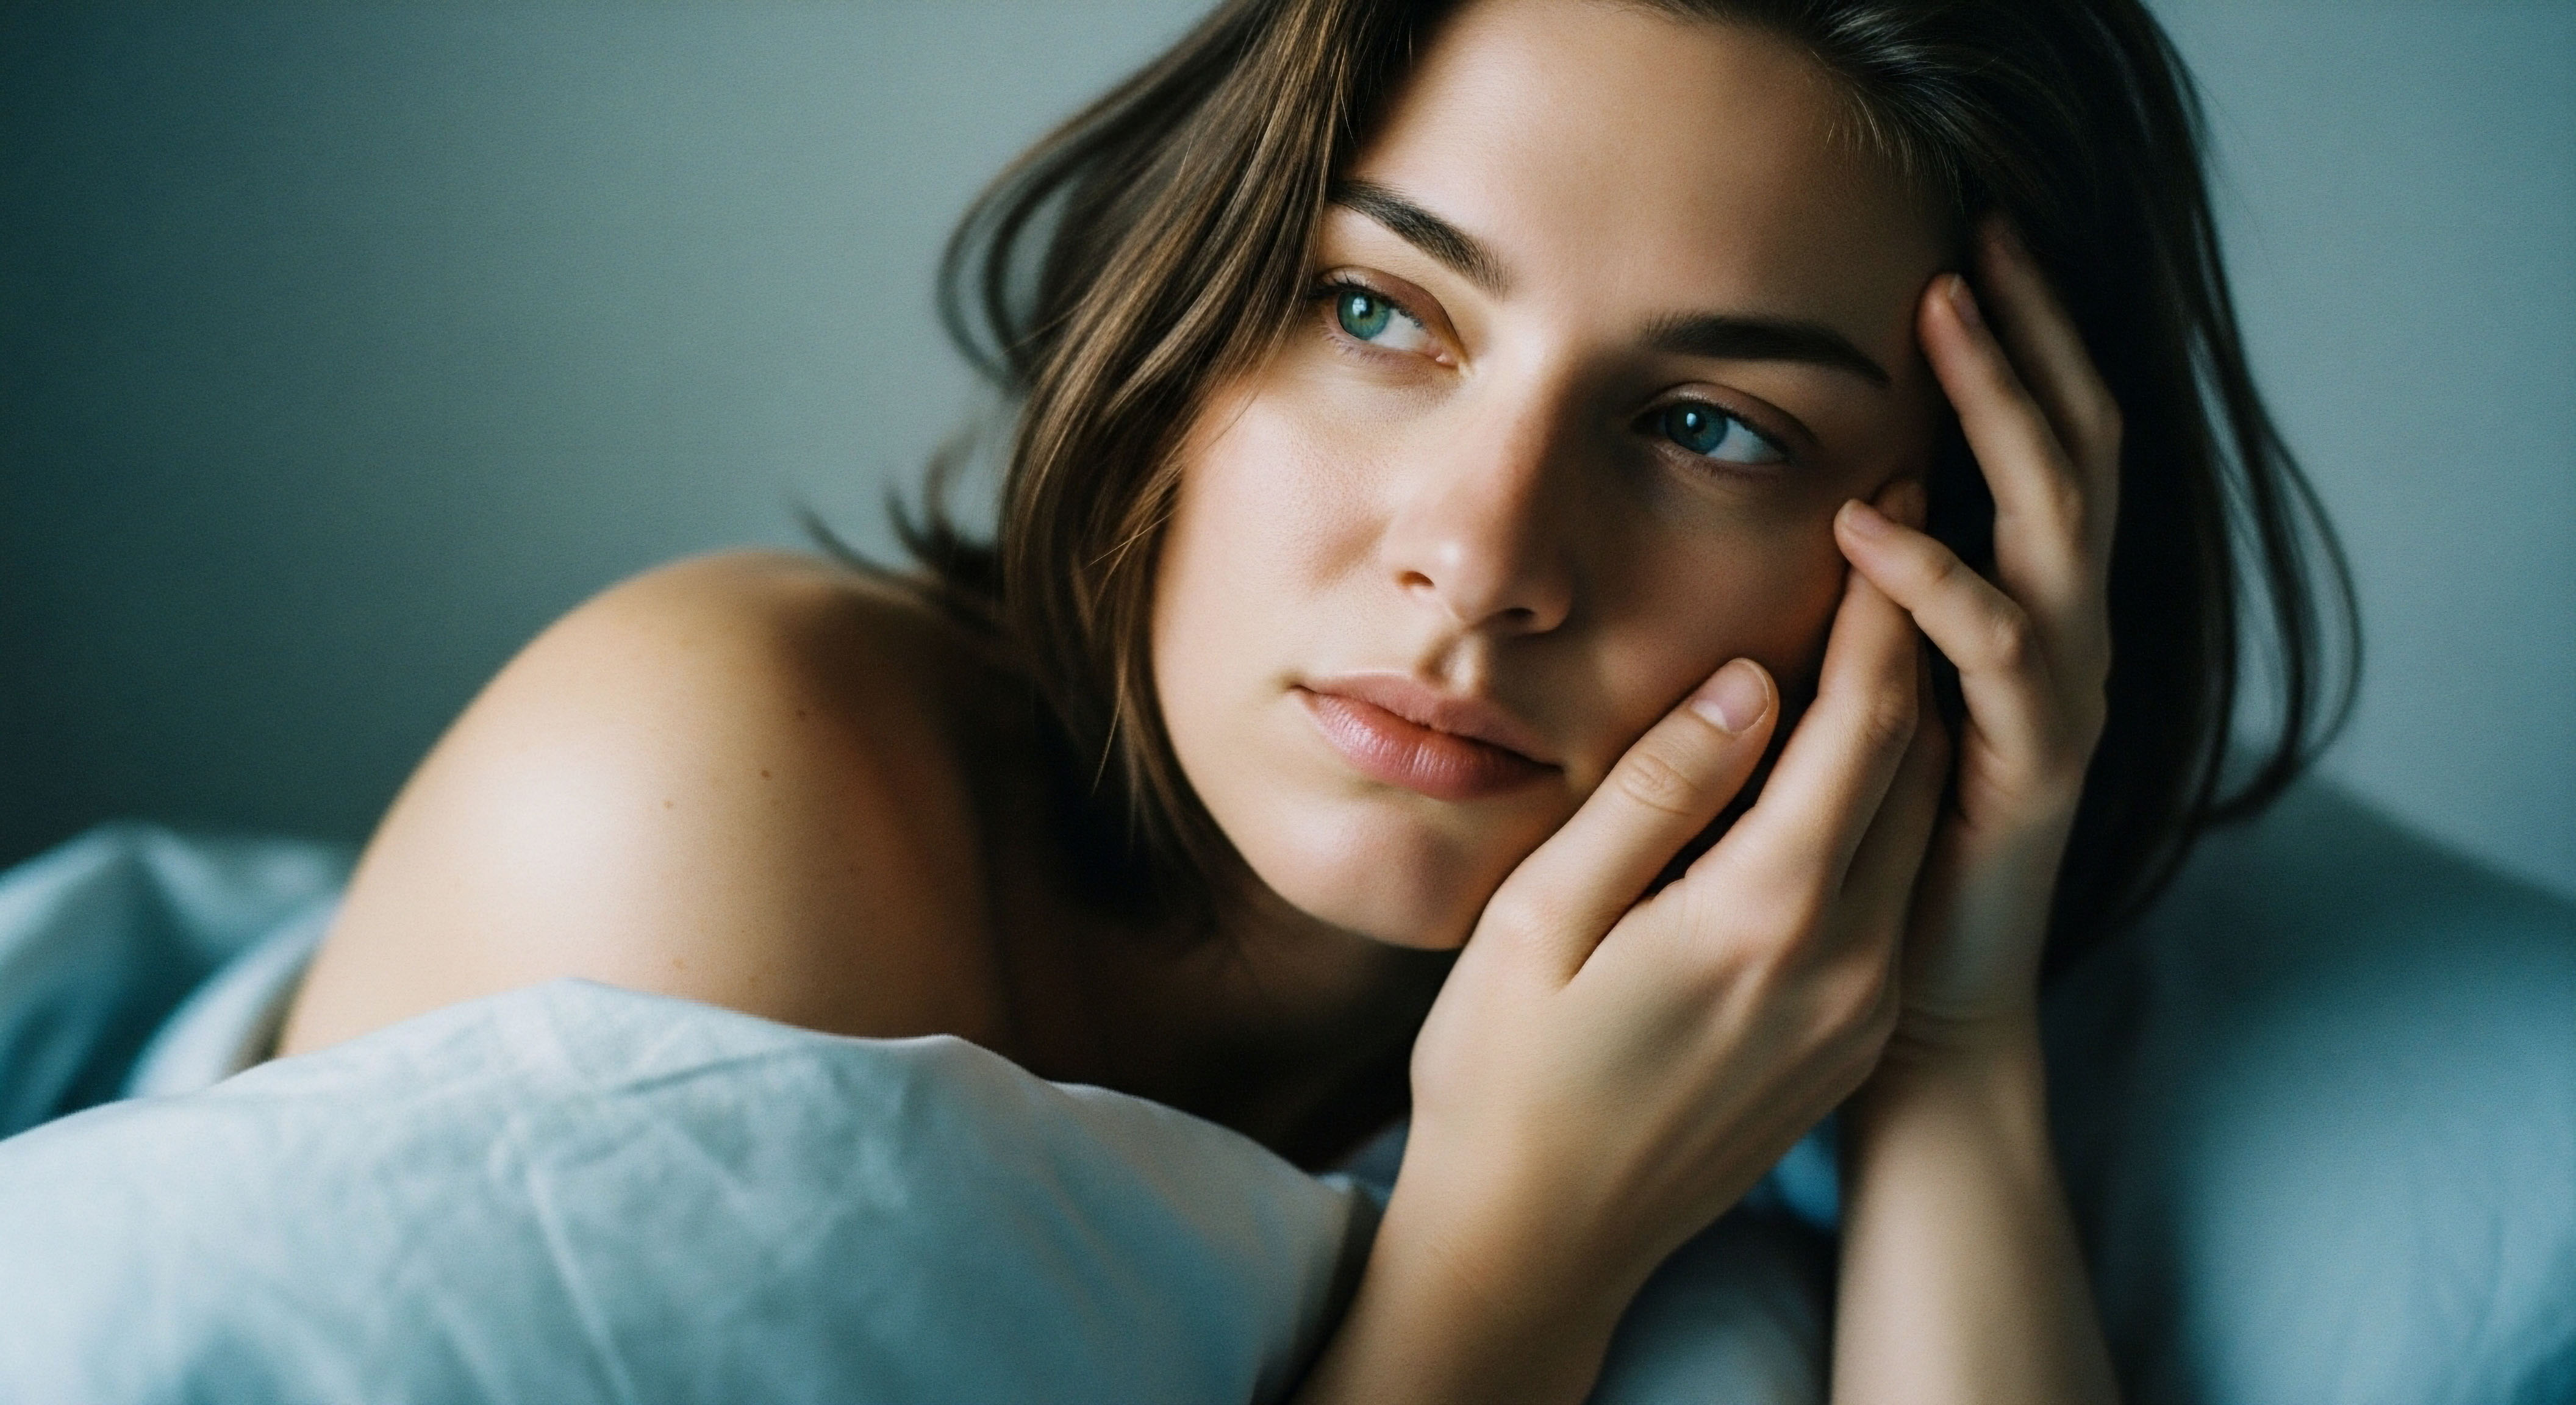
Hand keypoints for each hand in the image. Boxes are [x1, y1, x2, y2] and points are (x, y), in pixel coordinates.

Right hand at [1380, 561, 1949, 1351]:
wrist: (1537, 1248)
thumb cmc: (1506, 1078)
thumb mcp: (1544, 919)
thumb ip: (1657, 792)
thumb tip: (1749, 682)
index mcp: (1769, 918)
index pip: (1865, 725)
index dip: (1881, 610)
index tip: (1888, 504)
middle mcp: (1845, 964)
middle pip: (1916, 767)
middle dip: (1912, 645)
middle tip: (1906, 529)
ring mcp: (1857, 1012)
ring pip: (1913, 828)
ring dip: (1905, 725)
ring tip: (1882, 625)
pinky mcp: (1848, 1043)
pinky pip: (1889, 892)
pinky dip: (1880, 808)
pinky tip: (1835, 764)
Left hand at [1834, 218, 2120, 1050]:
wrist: (1913, 1005)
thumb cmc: (1866, 843)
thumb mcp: (1845, 691)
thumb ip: (1839, 603)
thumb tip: (1784, 505)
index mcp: (2014, 609)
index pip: (2034, 447)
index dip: (2013, 346)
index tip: (1956, 244)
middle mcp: (2056, 633)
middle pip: (2073, 450)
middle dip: (2030, 340)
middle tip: (1977, 234)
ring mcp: (2057, 693)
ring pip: (2057, 520)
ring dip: (2002, 412)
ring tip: (1942, 321)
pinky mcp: (2034, 762)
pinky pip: (1997, 649)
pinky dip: (1939, 580)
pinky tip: (1873, 525)